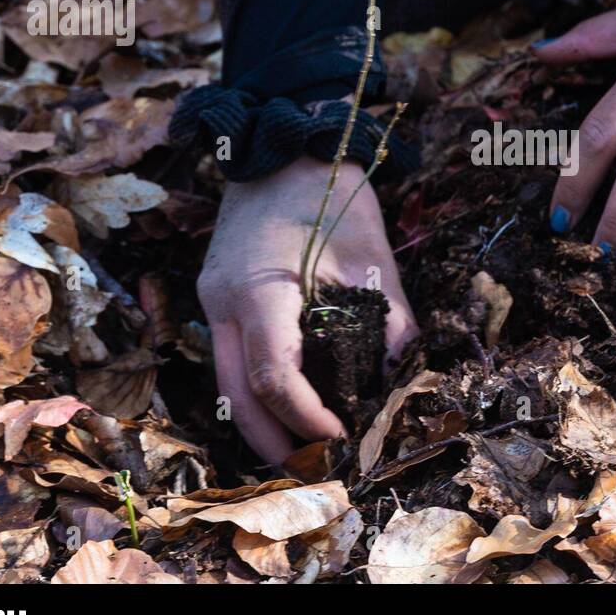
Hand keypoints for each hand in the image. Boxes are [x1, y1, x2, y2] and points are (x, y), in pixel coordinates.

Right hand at [197, 156, 417, 462]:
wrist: (284, 147)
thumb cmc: (331, 193)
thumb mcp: (372, 255)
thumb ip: (390, 319)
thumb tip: (403, 377)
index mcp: (259, 291)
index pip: (275, 379)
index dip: (308, 419)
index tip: (344, 435)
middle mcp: (222, 303)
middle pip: (237, 397)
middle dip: (275, 442)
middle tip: (318, 467)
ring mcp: (212, 302)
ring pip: (227, 384)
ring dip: (262, 422)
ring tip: (306, 447)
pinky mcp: (217, 299)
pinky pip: (231, 360)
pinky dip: (257, 391)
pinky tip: (290, 405)